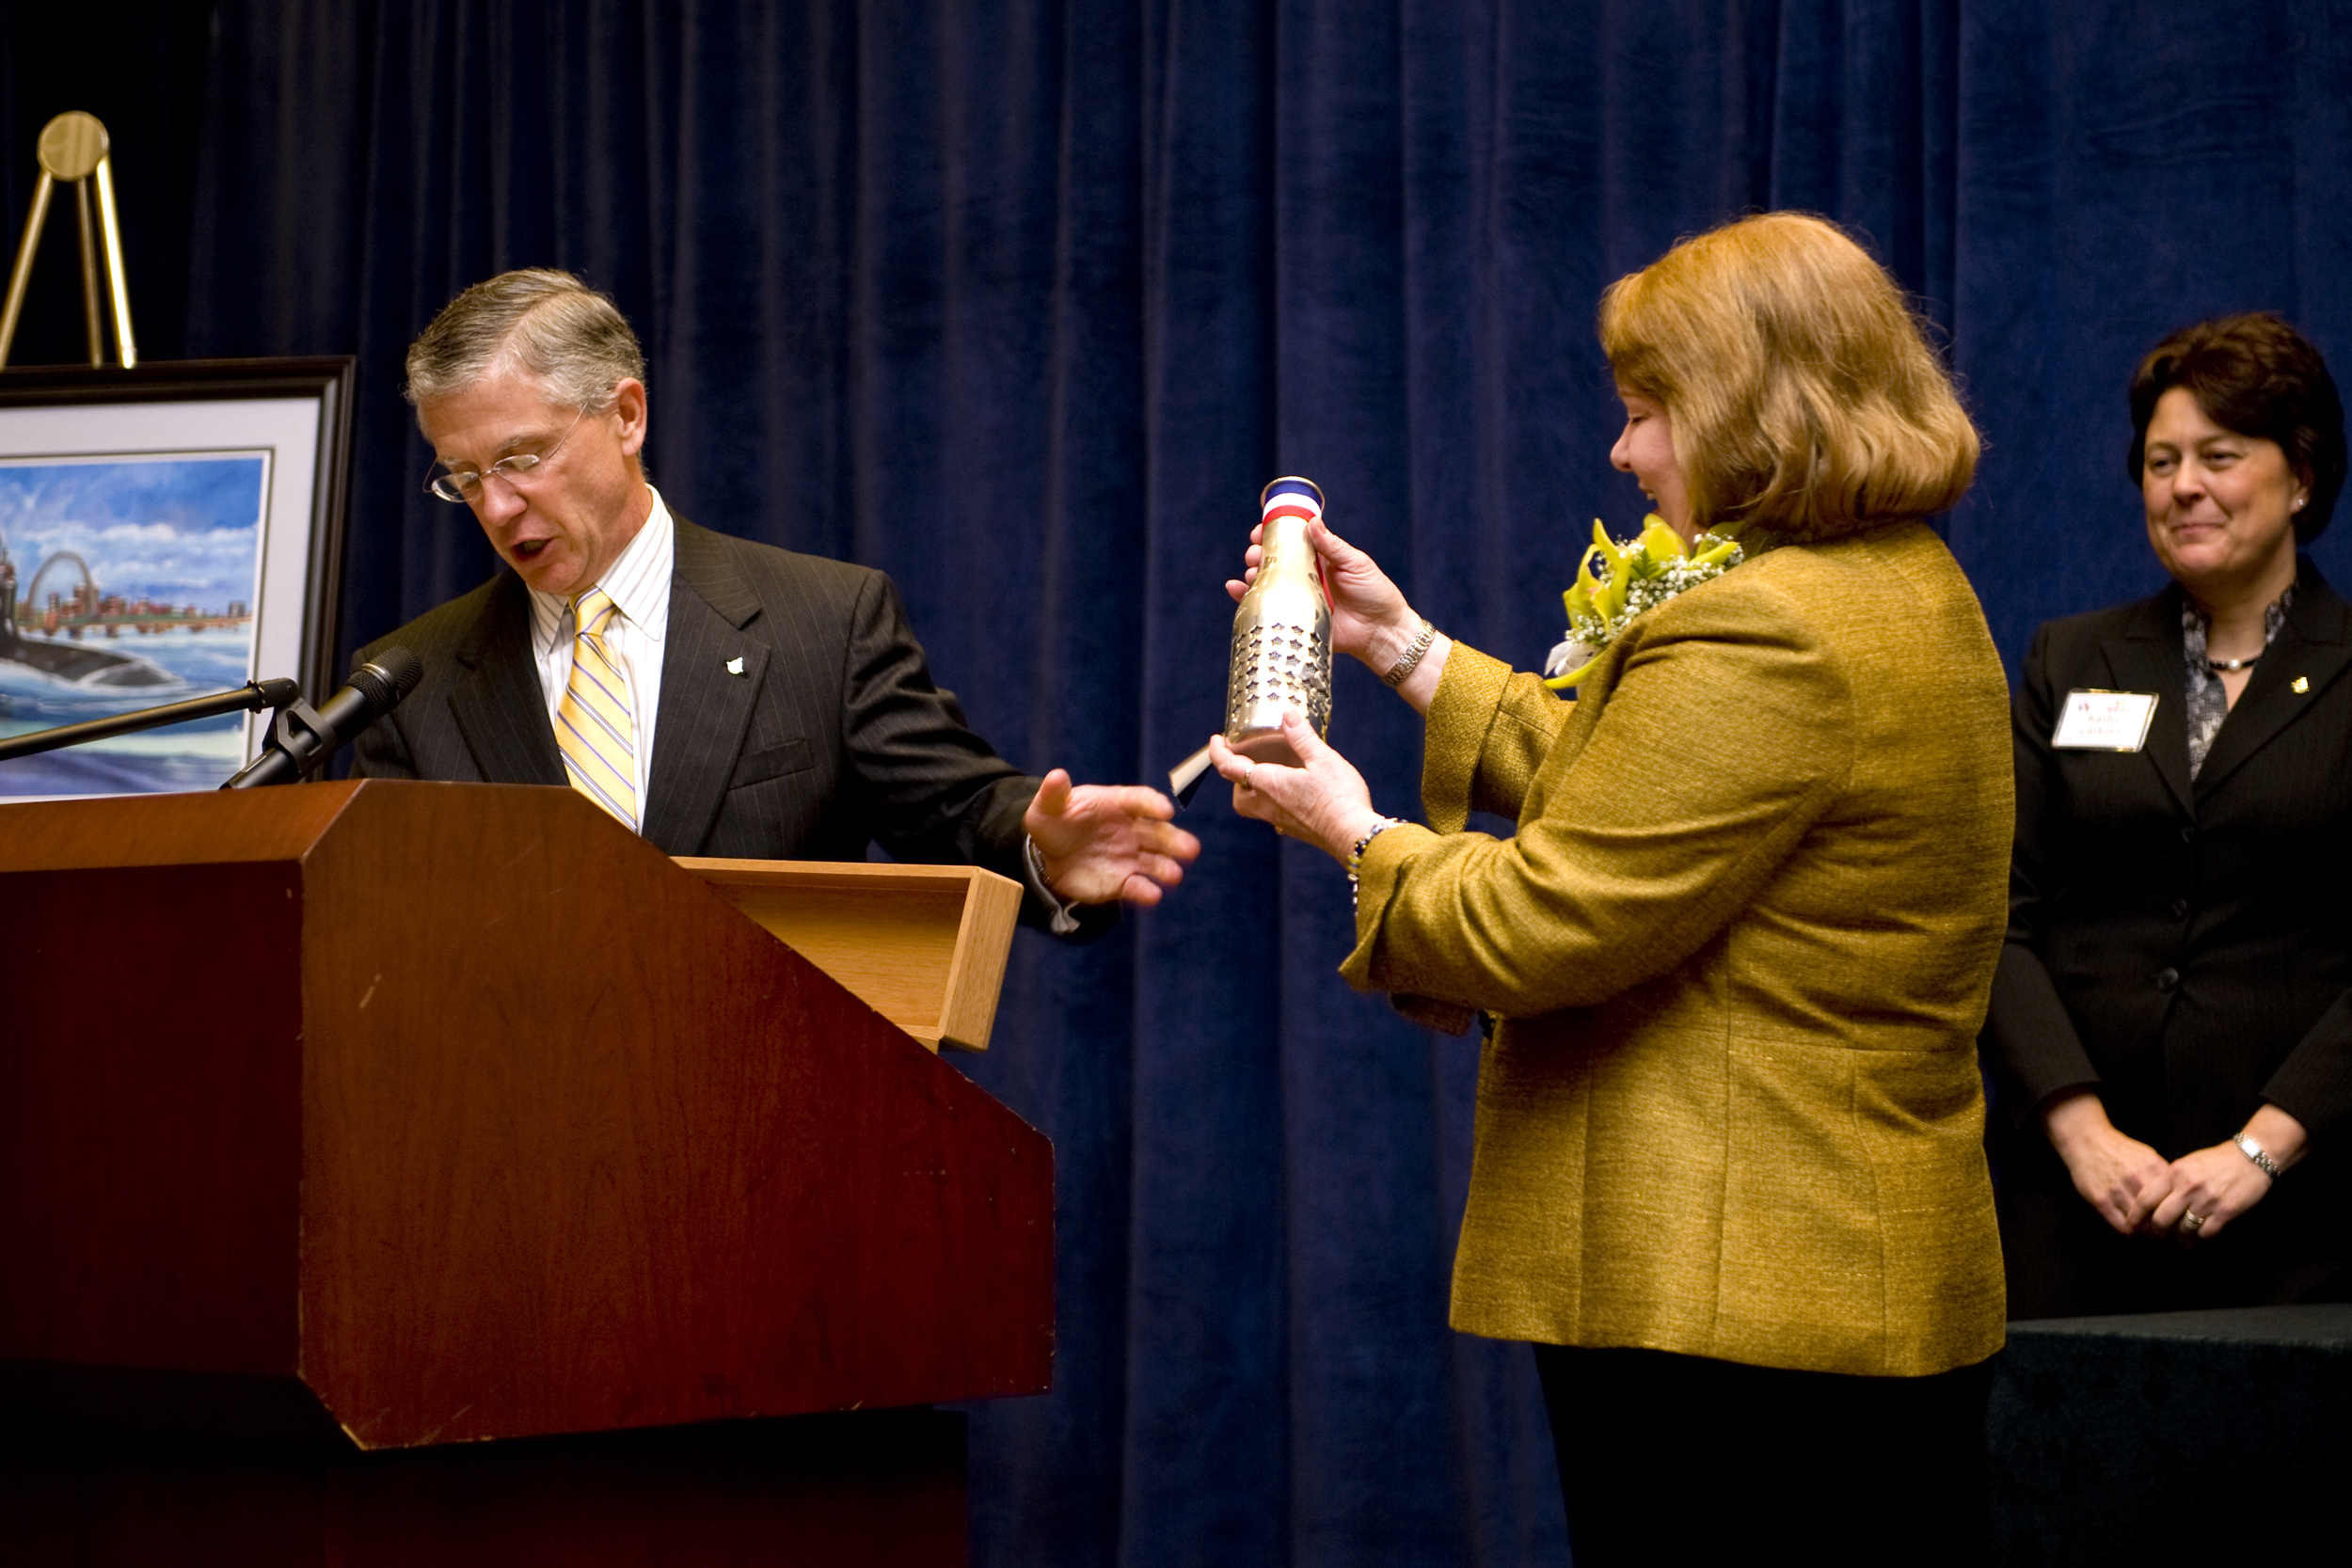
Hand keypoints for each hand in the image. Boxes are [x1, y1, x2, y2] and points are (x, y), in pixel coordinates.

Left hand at [1024, 771, 1200, 906]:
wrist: (1047, 856)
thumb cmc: (1054, 822)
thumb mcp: (1047, 806)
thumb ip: (1054, 793)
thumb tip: (1057, 776)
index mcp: (1117, 804)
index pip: (1140, 800)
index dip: (1153, 804)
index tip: (1165, 811)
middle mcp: (1130, 829)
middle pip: (1158, 833)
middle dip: (1175, 841)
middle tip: (1190, 849)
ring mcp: (1129, 856)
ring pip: (1154, 861)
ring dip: (1166, 868)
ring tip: (1174, 875)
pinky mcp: (1122, 881)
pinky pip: (1137, 886)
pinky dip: (1145, 891)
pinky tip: (1153, 895)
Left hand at [1205, 710, 1382, 863]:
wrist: (1353, 836)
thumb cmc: (1338, 798)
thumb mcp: (1322, 759)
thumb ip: (1302, 737)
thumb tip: (1286, 716)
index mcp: (1270, 784)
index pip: (1230, 768)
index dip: (1219, 752)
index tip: (1216, 740)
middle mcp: (1269, 805)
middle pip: (1239, 796)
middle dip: (1235, 779)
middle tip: (1243, 761)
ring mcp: (1282, 820)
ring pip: (1255, 808)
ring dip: (1253, 792)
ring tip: (1268, 775)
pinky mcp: (1296, 829)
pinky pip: (1275, 815)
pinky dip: (1275, 802)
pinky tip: (1293, 794)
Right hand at [1227, 516, 1419, 671]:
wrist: (1382, 631)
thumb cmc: (1375, 593)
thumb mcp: (1356, 564)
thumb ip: (1333, 545)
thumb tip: (1312, 522)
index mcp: (1320, 559)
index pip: (1291, 542)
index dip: (1273, 534)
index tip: (1260, 530)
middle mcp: (1306, 577)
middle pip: (1273, 561)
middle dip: (1258, 553)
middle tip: (1255, 552)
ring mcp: (1299, 598)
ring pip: (1267, 582)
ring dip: (1252, 573)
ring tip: (1251, 570)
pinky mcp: (1295, 618)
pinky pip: (1268, 607)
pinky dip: (1246, 597)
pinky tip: (1235, 588)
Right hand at [2042, 1089, 2173, 1234]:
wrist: (2086, 1140)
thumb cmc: (2118, 1150)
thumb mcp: (2146, 1156)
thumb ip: (2162, 1176)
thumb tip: (2178, 1198)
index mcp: (2153, 1167)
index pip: (2174, 1199)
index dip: (2178, 1213)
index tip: (2177, 1220)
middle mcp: (2137, 1178)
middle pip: (2159, 1214)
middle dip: (2164, 1227)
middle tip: (2165, 1232)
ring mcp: (2117, 1190)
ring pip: (2141, 1223)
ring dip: (2146, 1232)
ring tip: (2148, 1232)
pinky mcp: (2101, 1200)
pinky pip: (2122, 1225)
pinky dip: (2129, 1230)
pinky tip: (2131, 1227)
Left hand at [2145, 1105, 2307, 1243]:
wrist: (2251, 1158)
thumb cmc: (2216, 1161)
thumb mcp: (2187, 1164)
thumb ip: (2169, 1180)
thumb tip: (2151, 1202)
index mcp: (2175, 1173)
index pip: (2146, 1198)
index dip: (2135, 1215)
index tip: (2131, 1225)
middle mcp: (2188, 1187)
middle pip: (2161, 1219)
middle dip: (2157, 1231)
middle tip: (2157, 1235)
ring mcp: (2207, 1200)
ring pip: (2183, 1229)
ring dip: (2182, 1236)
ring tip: (2183, 1238)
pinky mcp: (2226, 1211)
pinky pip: (2206, 1233)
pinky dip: (2202, 1236)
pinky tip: (2202, 1233)